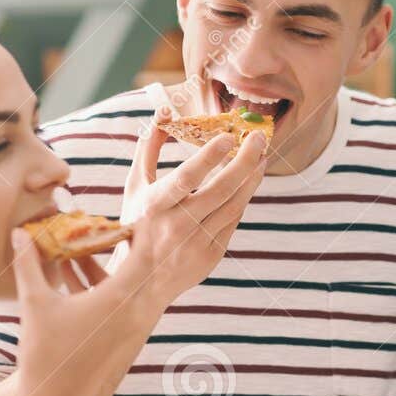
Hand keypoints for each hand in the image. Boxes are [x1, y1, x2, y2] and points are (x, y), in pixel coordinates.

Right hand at [108, 109, 266, 304]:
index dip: (208, 157)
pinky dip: (243, 197)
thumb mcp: (134, 186)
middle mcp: (178, 225)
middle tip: (258, 138)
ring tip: (261, 156)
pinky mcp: (212, 255)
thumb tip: (164, 112)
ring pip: (234, 205)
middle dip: (244, 161)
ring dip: (252, 178)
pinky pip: (234, 220)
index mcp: (155, 205)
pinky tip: (249, 180)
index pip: (186, 178)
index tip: (228, 136)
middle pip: (220, 190)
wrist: (141, 282)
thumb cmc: (137, 225)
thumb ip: (148, 149)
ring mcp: (198, 242)